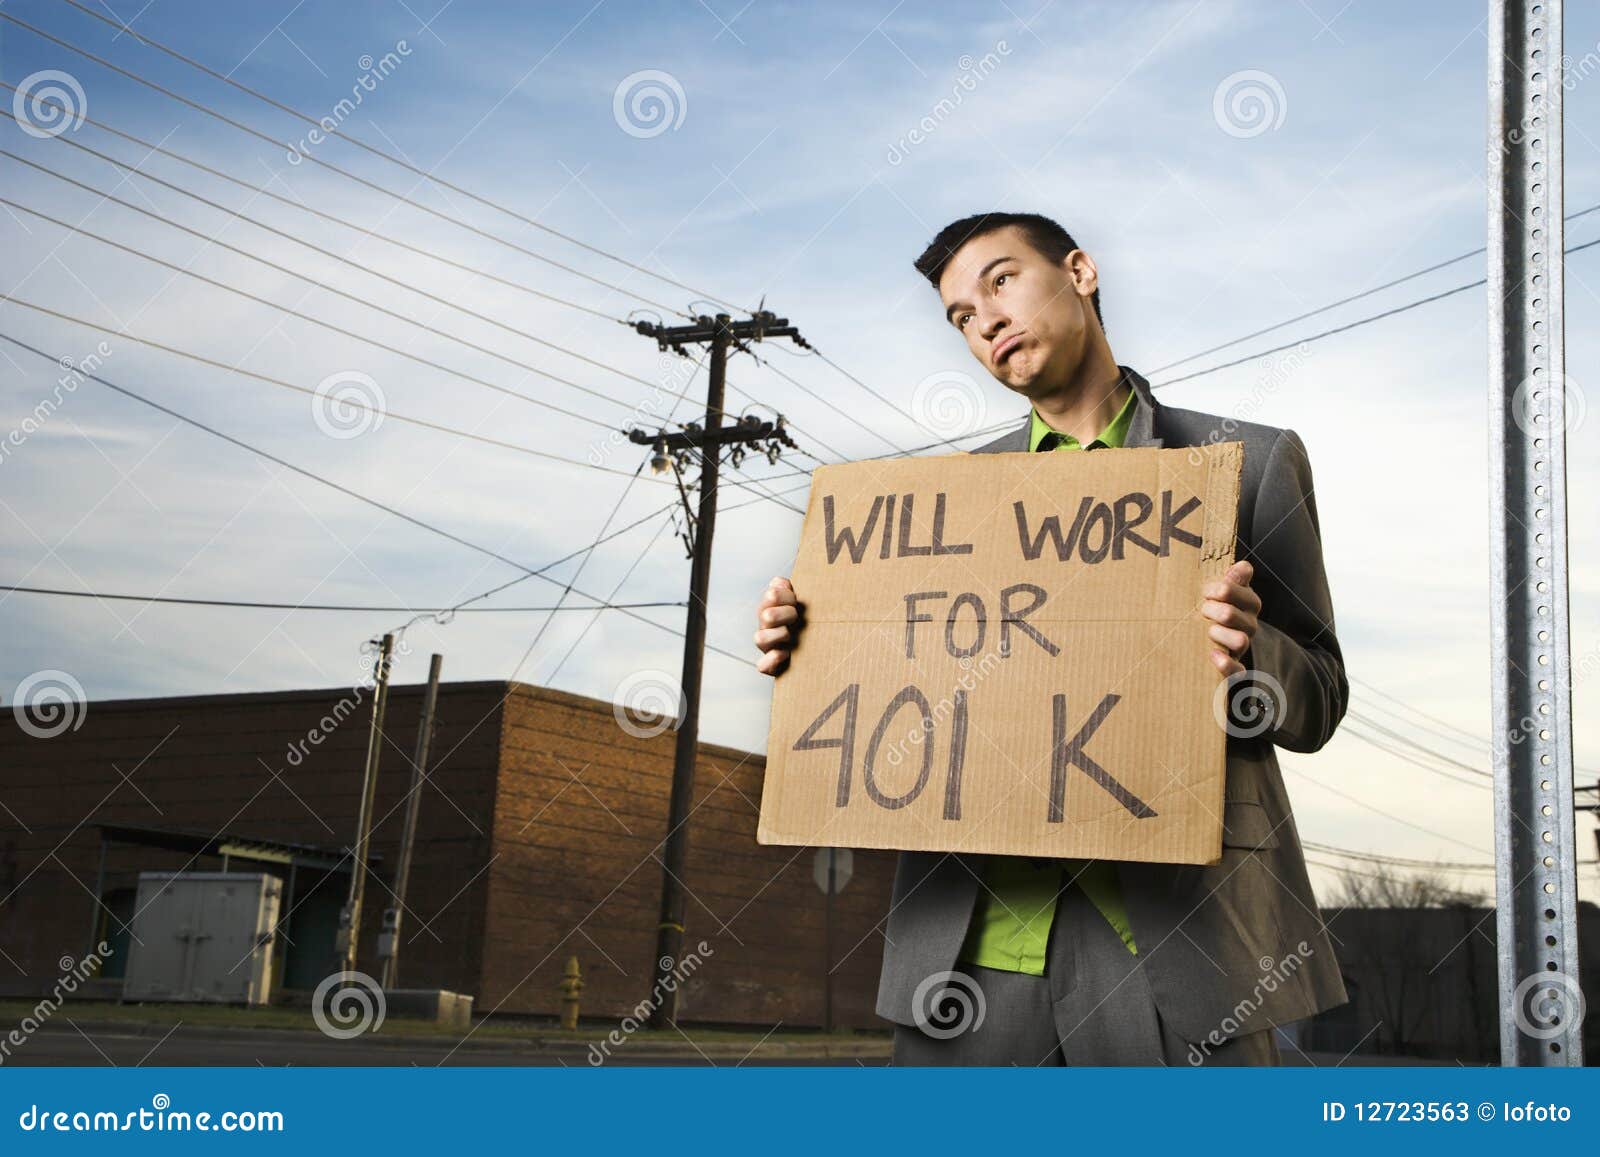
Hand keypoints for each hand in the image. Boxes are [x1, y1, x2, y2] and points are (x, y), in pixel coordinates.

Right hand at [754, 576, 801, 675]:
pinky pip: (763, 665)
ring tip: (789, 634)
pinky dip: (771, 659)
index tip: (795, 598)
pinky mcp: (771, 666)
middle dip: (783, 613)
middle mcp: (768, 627)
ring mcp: (768, 647)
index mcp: (774, 609)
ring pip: (760, 638)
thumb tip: (780, 582)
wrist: (816, 656)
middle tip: (795, 615)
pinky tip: (783, 653)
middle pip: (765, 615)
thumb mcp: (800, 607)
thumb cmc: (805, 628)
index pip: (771, 597)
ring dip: (776, 634)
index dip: (782, 595)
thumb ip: (790, 591)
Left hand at [1200, 560, 1259, 677]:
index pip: (1240, 591)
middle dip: (1211, 610)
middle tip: (1202, 610)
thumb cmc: (1217, 609)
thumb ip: (1234, 578)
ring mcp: (1243, 646)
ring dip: (1219, 634)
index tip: (1205, 592)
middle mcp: (1249, 624)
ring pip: (1239, 641)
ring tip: (1208, 631)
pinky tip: (1214, 656)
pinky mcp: (1237, 668)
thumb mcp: (1225, 591)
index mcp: (1248, 603)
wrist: (1218, 643)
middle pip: (1230, 615)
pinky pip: (1238, 671)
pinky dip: (1227, 664)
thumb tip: (1243, 566)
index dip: (1221, 589)